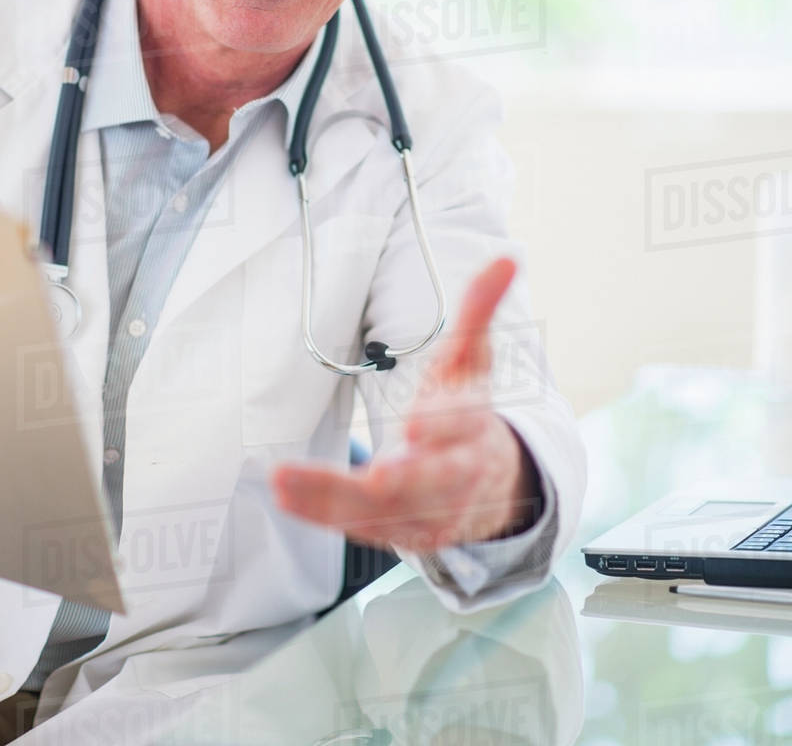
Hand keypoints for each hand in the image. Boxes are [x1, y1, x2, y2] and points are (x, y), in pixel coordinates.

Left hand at [271, 257, 541, 553]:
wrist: (489, 488)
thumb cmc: (468, 412)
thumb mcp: (473, 361)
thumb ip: (480, 311)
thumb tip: (507, 257)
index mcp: (474, 429)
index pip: (462, 426)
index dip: (442, 425)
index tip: (416, 424)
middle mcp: (453, 477)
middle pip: (429, 481)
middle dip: (404, 481)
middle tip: (376, 477)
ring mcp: (426, 512)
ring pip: (380, 510)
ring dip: (331, 496)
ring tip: (284, 482)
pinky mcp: (396, 534)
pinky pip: (354, 526)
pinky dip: (319, 512)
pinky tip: (284, 494)